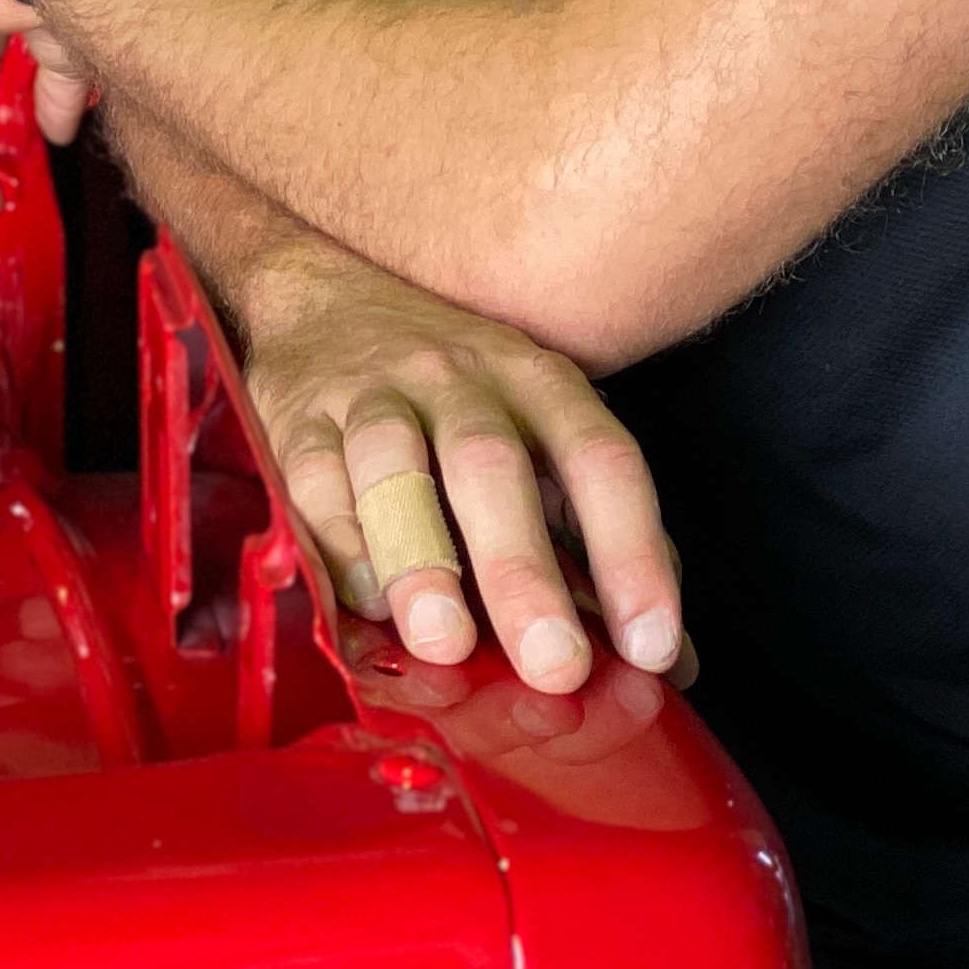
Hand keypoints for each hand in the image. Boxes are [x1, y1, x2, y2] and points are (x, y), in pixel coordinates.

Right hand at [236, 237, 681, 697]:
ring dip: (420, 558)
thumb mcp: (538, 437)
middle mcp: (459, 380)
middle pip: (493, 465)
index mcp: (537, 385)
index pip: (600, 459)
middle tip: (552, 663)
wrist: (324, 301)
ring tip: (444, 642)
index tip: (652, 647)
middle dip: (523, 570)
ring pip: (393, 464)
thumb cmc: (453, 398)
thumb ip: (596, 545)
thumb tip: (670, 666)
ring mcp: (373, 395)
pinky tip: (364, 608)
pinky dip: (338, 548)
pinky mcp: (297, 421)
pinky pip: (311, 481)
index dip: (633, 552)